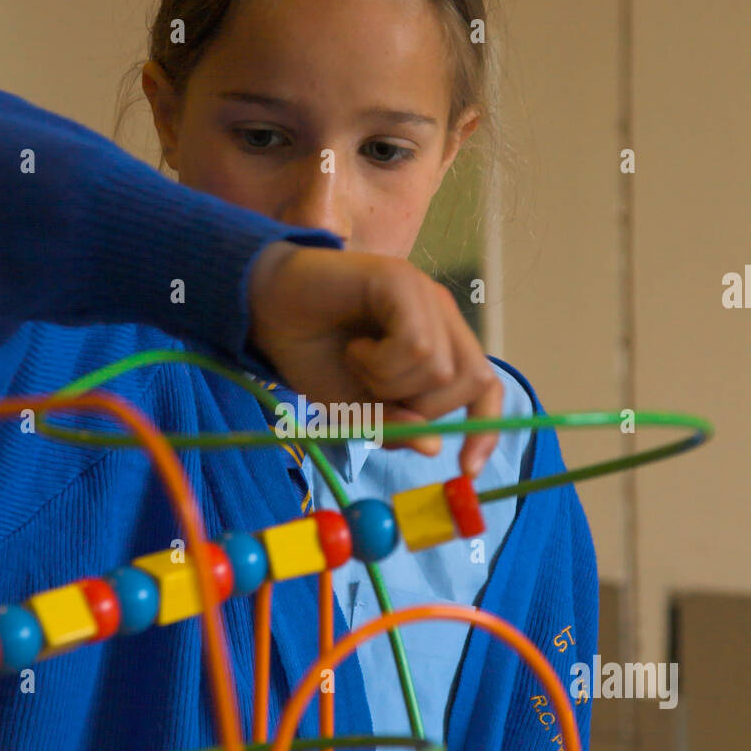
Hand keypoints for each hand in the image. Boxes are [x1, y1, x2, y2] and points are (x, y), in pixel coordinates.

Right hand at [247, 241, 502, 478]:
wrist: (265, 309)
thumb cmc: (313, 353)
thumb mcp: (355, 409)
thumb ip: (395, 426)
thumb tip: (434, 446)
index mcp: (439, 343)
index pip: (485, 386)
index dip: (485, 428)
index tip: (468, 469)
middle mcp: (441, 316)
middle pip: (471, 381)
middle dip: (422, 407)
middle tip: (375, 392)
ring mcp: (425, 295)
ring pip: (441, 368)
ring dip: (390, 382)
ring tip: (356, 361)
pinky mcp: (403, 281)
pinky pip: (417, 346)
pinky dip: (381, 363)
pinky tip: (355, 348)